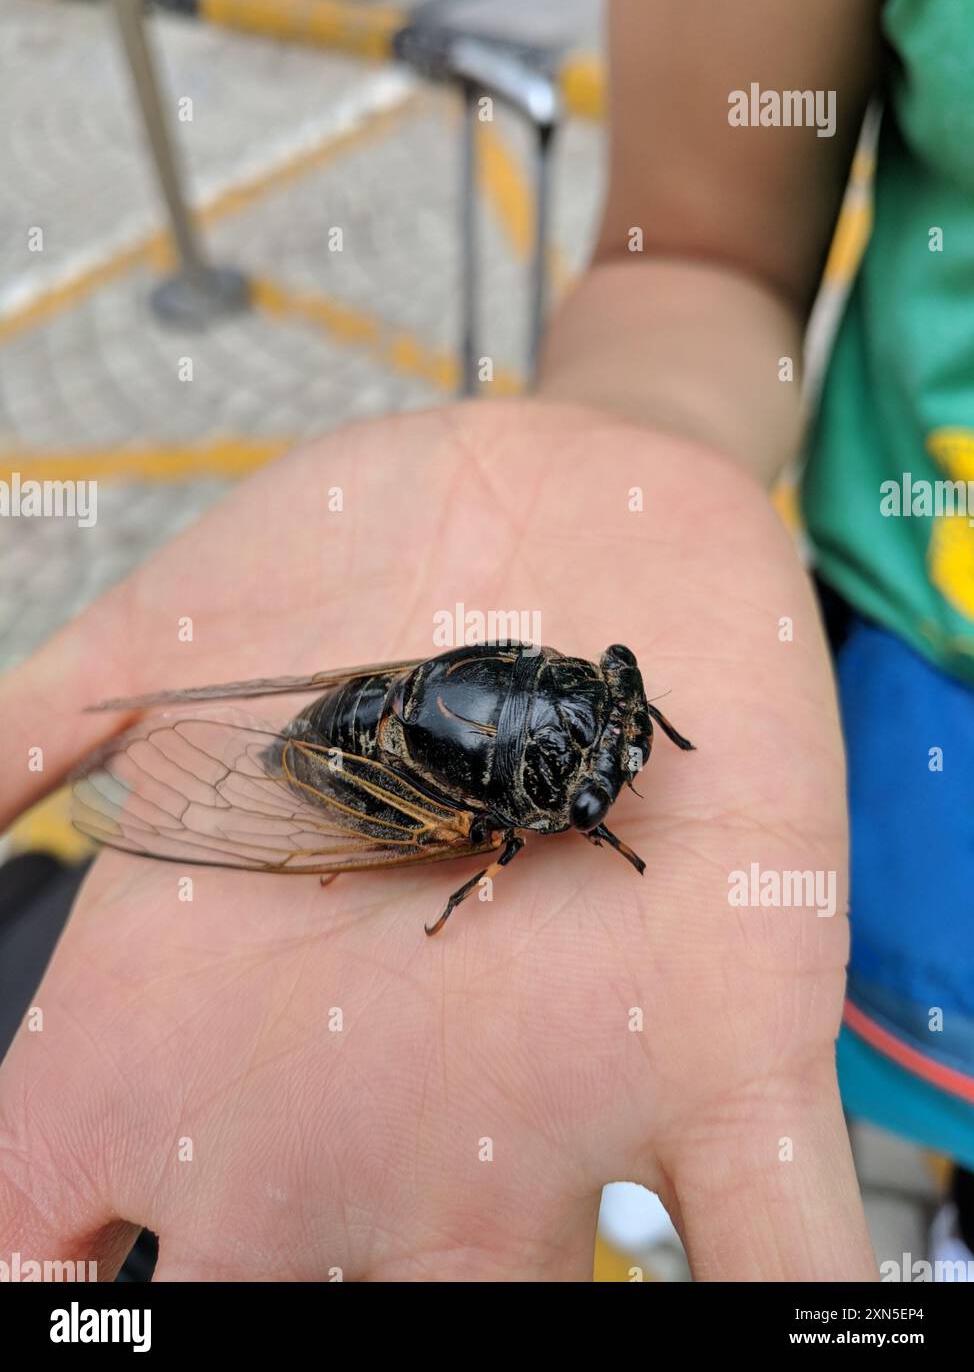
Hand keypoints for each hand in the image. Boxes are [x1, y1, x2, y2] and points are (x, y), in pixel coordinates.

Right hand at [0, 400, 873, 1280]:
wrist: (563, 496)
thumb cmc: (356, 557)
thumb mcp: (167, 636)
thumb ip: (37, 729)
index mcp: (211, 1028)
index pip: (59, 1246)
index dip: (50, 1299)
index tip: (71, 1303)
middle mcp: (368, 1098)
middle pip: (289, 1327)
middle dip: (280, 1346)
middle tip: (305, 1328)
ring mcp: (550, 1077)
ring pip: (529, 1316)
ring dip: (526, 1355)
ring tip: (521, 1343)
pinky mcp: (724, 1020)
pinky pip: (773, 1226)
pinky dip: (795, 1306)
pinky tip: (820, 1348)